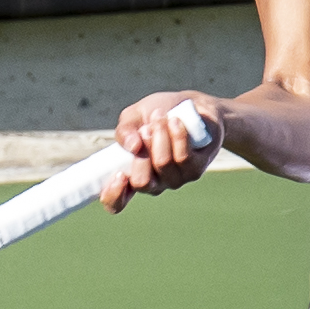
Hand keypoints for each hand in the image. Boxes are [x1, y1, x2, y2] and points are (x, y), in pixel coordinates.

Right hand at [98, 92, 222, 213]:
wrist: (193, 106)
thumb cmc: (158, 114)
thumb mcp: (133, 117)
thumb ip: (125, 131)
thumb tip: (132, 146)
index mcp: (131, 176)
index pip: (117, 202)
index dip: (114, 195)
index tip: (118, 174)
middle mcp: (153, 184)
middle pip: (142, 182)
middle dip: (141, 152)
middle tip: (145, 129)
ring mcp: (175, 180)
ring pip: (163, 163)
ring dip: (159, 134)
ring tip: (160, 116)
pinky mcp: (195, 171)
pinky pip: (183, 157)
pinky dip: (177, 135)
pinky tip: (175, 121)